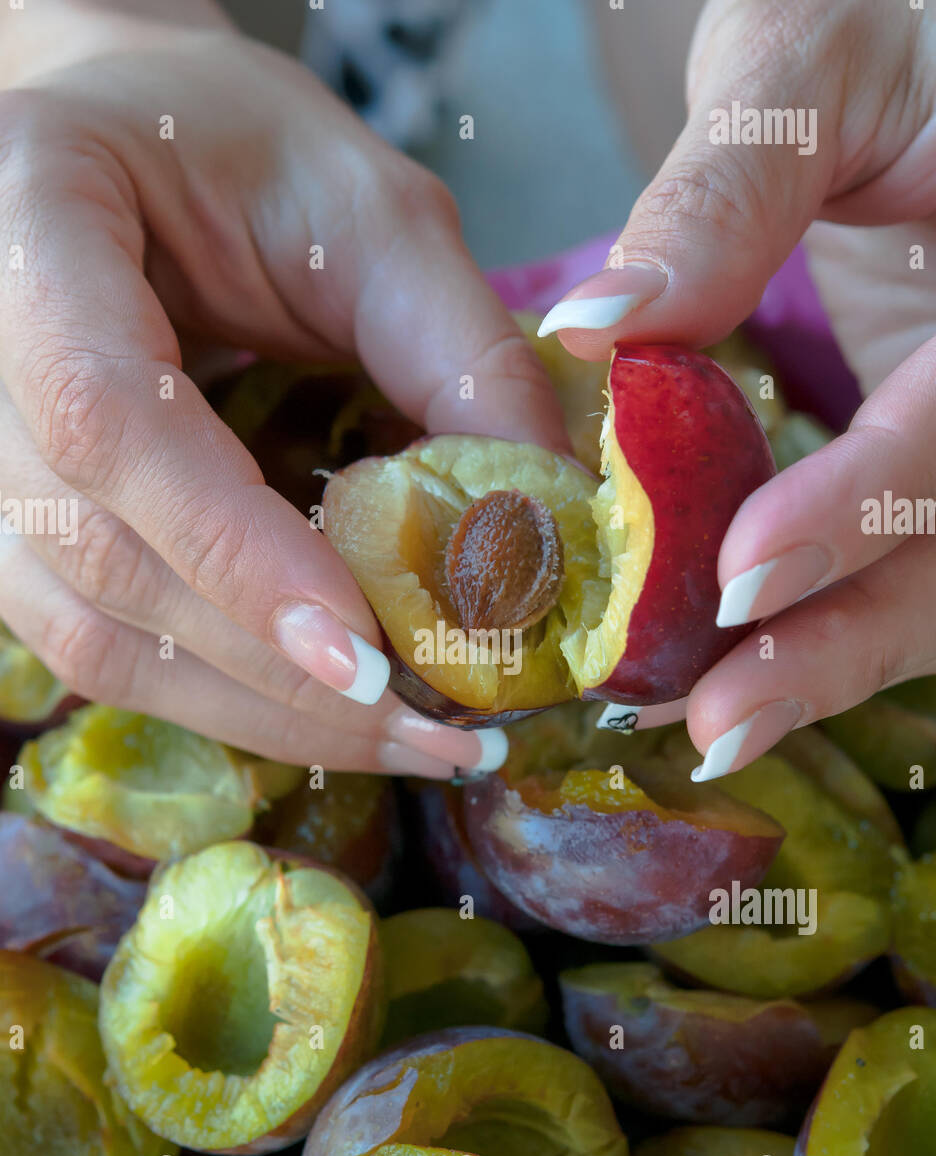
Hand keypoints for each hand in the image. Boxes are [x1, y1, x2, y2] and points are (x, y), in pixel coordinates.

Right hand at [0, 1, 567, 775]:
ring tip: (412, 739)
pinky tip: (332, 709)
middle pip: (100, 556)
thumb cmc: (242, 157)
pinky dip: (225, 694)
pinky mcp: (17, 528)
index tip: (367, 652)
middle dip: (281, 671)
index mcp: (31, 220)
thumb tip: (543, 533)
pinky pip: (102, 646)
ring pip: (94, 635)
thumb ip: (460, 353)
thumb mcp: (373, 218)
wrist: (134, 153)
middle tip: (441, 728)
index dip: (236, 552)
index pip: (109, 416)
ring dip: (262, 711)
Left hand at [541, 0, 935, 778]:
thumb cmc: (890, 27)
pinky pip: (902, 565)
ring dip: (822, 665)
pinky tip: (725, 672)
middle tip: (710, 722)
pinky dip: (818, 628)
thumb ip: (724, 201)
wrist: (926, 55)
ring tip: (699, 727)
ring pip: (935, 586)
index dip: (862, 506)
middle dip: (838, 646)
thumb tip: (600, 332)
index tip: (738, 576)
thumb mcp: (814, 70)